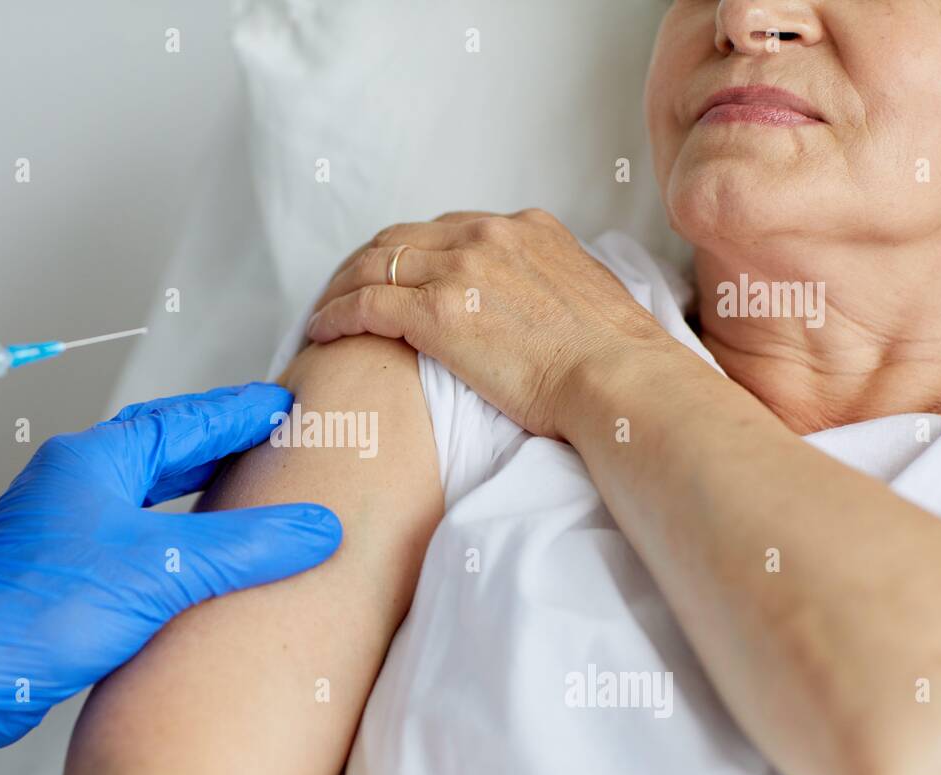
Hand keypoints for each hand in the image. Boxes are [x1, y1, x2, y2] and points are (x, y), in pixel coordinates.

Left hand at [0, 383, 343, 749]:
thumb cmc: (39, 605)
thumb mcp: (163, 566)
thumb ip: (247, 546)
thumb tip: (316, 529)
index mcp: (96, 460)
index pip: (186, 422)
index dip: (238, 413)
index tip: (280, 405)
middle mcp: (78, 485)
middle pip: (165, 452)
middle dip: (220, 445)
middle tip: (270, 439)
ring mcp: (68, 529)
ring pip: (147, 496)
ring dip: (195, 490)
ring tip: (245, 490)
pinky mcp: (67, 575)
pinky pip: (135, 538)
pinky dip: (174, 536)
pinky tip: (196, 559)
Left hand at [305, 209, 670, 438]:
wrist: (619, 379)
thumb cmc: (612, 361)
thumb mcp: (584, 297)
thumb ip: (547, 286)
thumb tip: (537, 308)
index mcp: (525, 229)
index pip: (445, 229)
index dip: (408, 252)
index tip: (391, 276)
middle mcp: (489, 235)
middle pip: (401, 238)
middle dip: (364, 263)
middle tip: (342, 292)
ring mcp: (460, 268)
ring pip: (374, 264)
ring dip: (341, 288)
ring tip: (324, 314)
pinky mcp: (437, 310)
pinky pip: (365, 303)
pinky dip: (336, 314)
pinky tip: (321, 333)